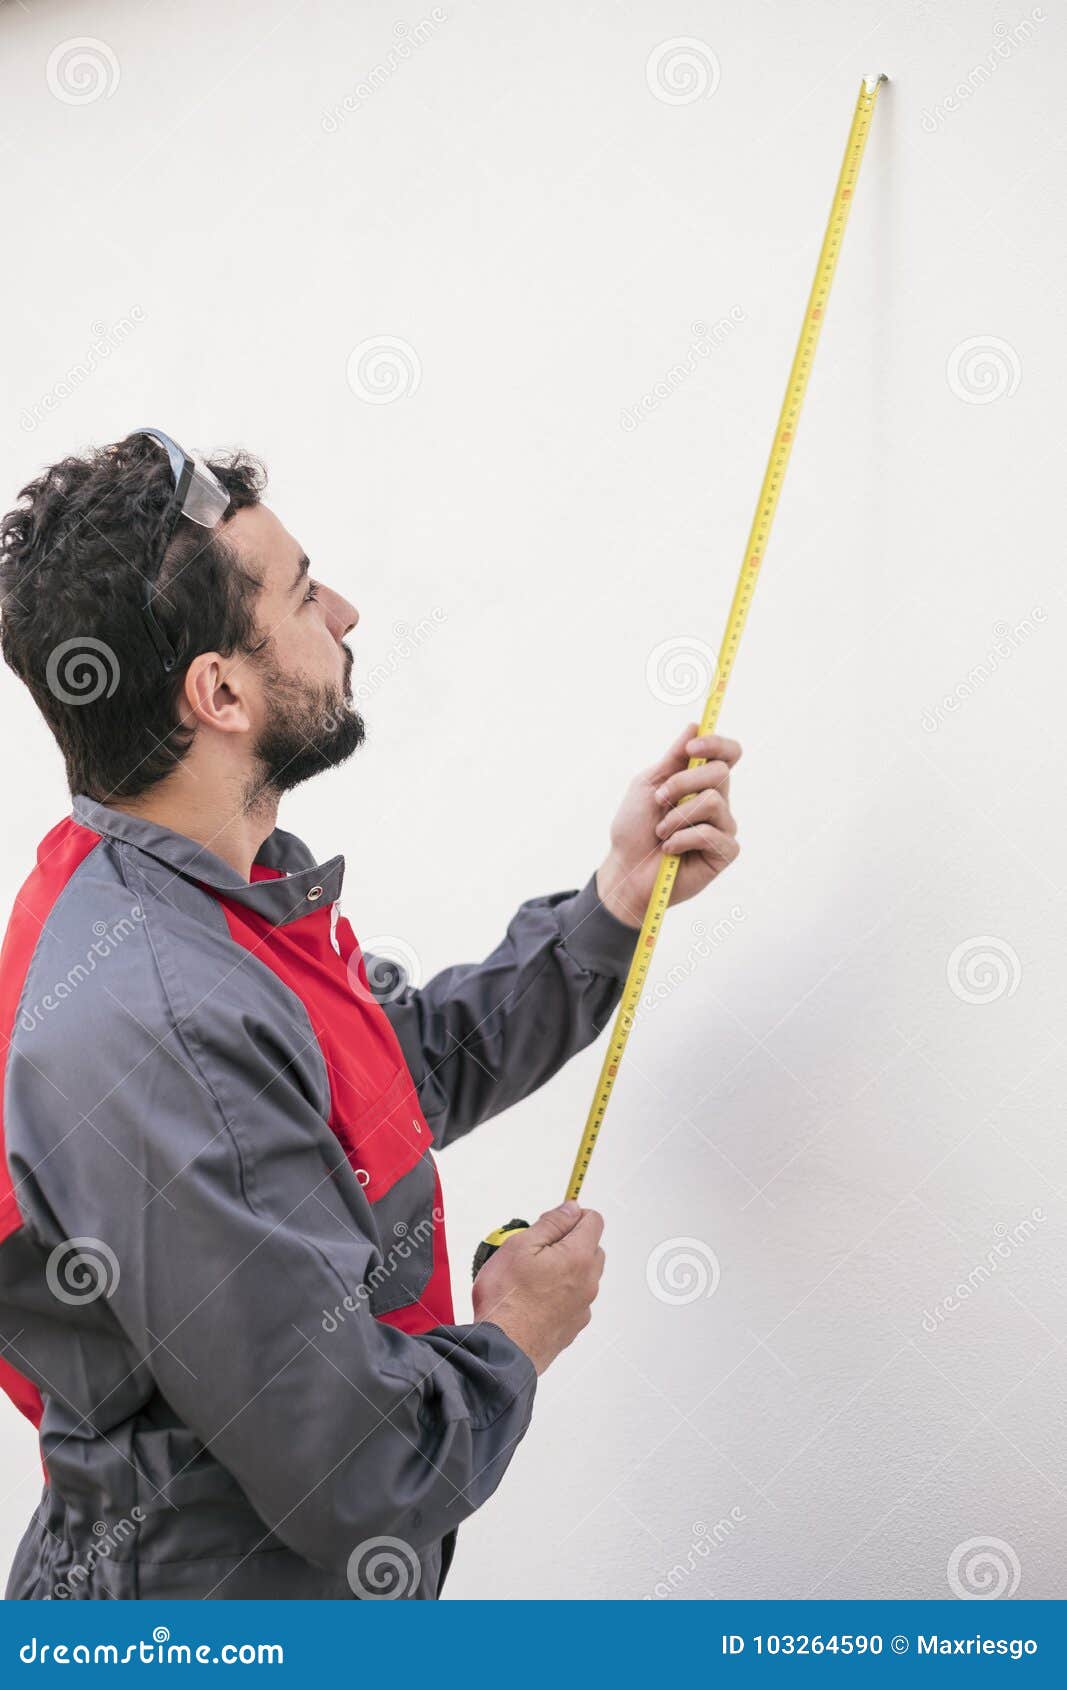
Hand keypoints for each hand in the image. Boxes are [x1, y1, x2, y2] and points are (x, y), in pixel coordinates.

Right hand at [472, 1200, 604, 1374]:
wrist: (503, 1348)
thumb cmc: (508, 1300)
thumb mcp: (520, 1245)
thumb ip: (551, 1223)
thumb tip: (570, 1209)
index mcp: (579, 1257)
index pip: (593, 1220)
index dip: (573, 1215)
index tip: (556, 1219)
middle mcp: (588, 1282)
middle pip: (591, 1248)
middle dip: (569, 1242)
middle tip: (538, 1248)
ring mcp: (582, 1307)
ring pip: (582, 1276)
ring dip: (565, 1269)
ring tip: (532, 1277)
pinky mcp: (573, 1326)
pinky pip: (574, 1300)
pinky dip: (561, 1294)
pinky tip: (535, 1299)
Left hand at [595, 725, 741, 927]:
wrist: (626, 869)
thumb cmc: (634, 829)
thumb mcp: (648, 786)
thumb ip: (673, 758)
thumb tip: (695, 726)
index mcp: (700, 782)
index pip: (727, 754)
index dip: (716, 744)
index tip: (691, 748)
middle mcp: (716, 802)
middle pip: (720, 772)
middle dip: (683, 782)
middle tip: (659, 800)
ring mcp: (723, 827)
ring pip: (714, 801)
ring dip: (677, 816)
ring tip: (661, 832)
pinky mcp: (724, 852)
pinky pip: (712, 833)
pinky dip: (683, 838)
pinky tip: (670, 849)